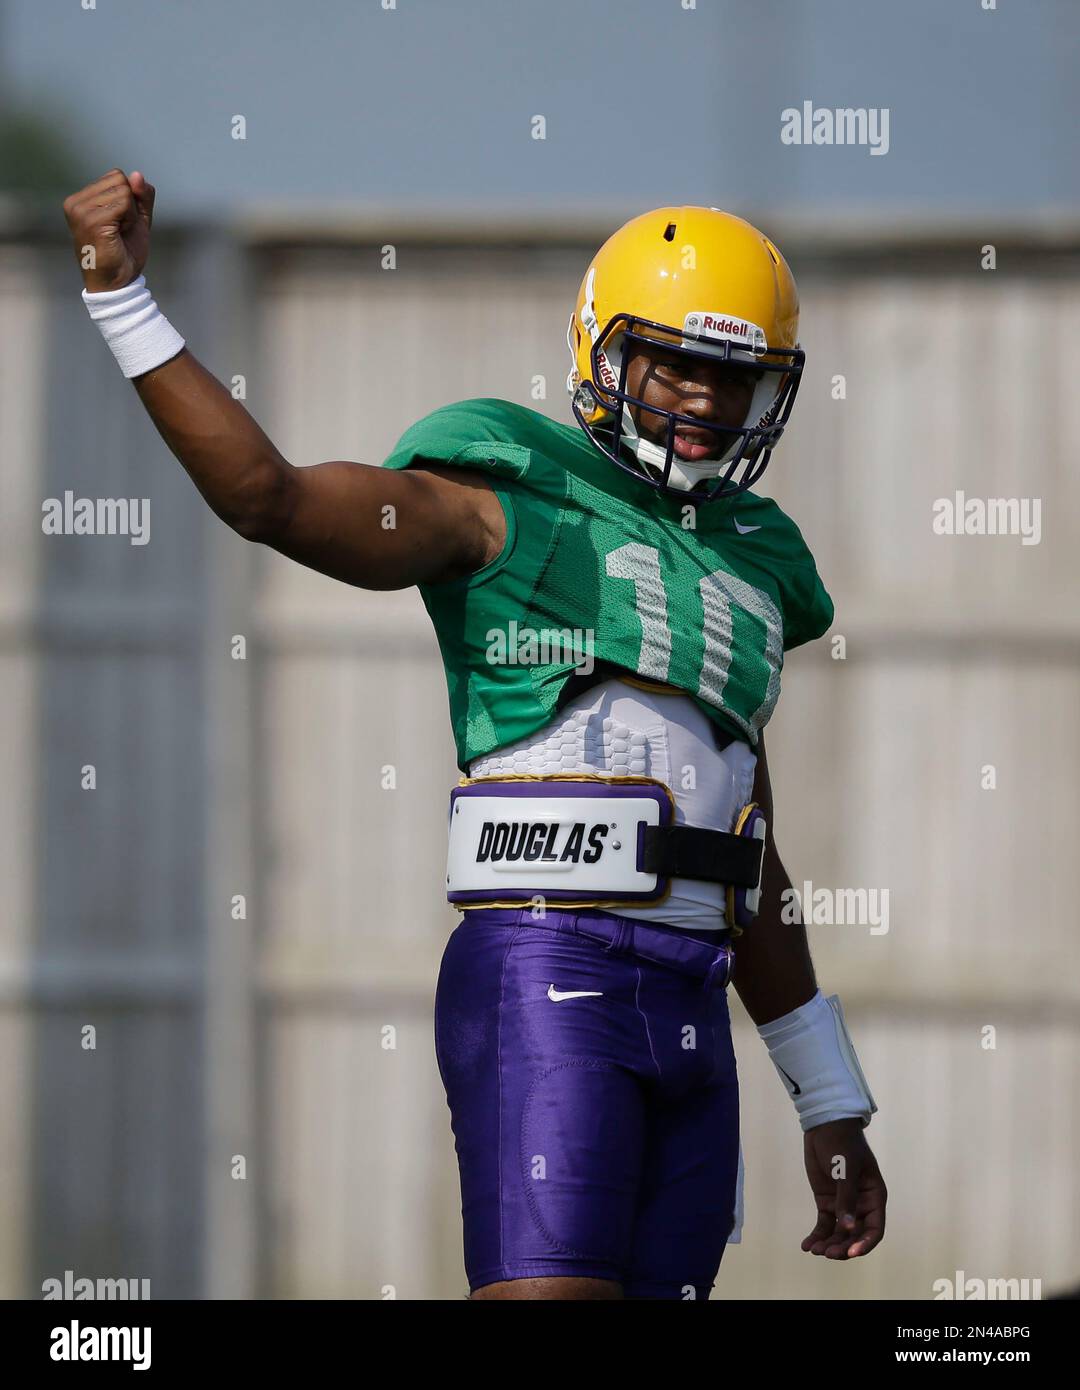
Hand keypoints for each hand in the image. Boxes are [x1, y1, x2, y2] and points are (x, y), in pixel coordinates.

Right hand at [62, 168, 155, 292]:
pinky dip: (130, 219)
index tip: (121, 222)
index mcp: (80, 200)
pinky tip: (119, 235)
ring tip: (118, 233)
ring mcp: (81, 211)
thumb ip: (140, 196)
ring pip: (123, 190)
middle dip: (130, 205)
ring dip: (130, 214)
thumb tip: (136, 174)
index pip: (115, 176)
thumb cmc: (124, 254)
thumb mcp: (137, 219)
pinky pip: (124, 203)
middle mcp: (76, 202)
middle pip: (119, 179)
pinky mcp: (92, 220)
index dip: (128, 199)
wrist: (119, 283)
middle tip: (120, 230)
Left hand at [801, 1118, 886, 1257]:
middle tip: (827, 1253)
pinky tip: (807, 1245)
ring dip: (828, 1244)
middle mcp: (861, 1205)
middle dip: (843, 1247)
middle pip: (855, 1235)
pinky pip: (824, 1224)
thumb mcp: (846, 1169)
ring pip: (839, 1233)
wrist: (823, 1126)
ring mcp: (843, 1205)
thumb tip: (848, 1228)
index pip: (874, 1229)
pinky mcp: (826, 1202)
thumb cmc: (842, 1144)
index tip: (850, 1252)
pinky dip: (817, 1236)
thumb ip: (846, 1198)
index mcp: (874, 1197)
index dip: (864, 1243)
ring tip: (814, 1250)